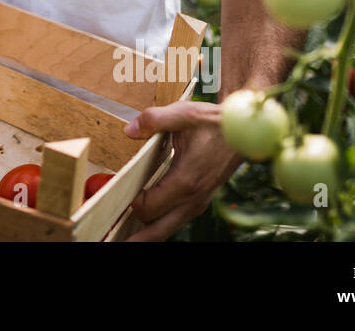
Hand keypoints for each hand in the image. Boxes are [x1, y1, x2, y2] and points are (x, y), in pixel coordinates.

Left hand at [120, 100, 242, 241]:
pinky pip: (175, 221)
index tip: (116, 194)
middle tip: (111, 239)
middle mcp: (192, 199)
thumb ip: (153, 120)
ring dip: (146, 232)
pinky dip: (158, 224)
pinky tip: (143, 221)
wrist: (243, 131)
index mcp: (185, 181)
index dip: (129, 203)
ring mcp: (197, 203)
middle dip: (134, 237)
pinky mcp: (199, 202)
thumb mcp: (183, 114)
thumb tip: (130, 130)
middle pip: (157, 231)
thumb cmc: (213, 124)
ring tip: (123, 236)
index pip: (148, 208)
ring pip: (167, 229)